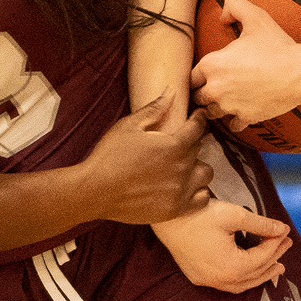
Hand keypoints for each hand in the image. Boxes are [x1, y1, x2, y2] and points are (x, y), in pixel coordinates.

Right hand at [76, 91, 212, 223]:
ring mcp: (181, 191)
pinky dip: (198, 191)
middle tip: (179, 145)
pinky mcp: (176, 209)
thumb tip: (172, 91)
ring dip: (197, 168)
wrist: (95, 191)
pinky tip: (185, 187)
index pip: (198, 128)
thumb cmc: (110, 156)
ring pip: (205, 175)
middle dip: (192, 145)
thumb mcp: (129, 126)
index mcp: (173, 145)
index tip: (197, 117)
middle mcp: (182, 168)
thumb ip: (154, 109)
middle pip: (201, 151)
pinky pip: (202, 199)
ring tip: (183, 167)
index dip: (199, 119)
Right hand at [153, 199, 293, 291]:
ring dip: (261, 275)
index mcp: (232, 266)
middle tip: (286, 245)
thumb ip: (262, 225)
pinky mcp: (199, 277)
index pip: (262, 257)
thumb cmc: (200, 215)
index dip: (276, 243)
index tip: (285, 231)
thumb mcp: (235, 215)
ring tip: (276, 267)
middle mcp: (221, 280)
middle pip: (255, 273)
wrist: (167, 217)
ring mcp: (208, 281)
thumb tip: (282, 229)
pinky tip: (249, 272)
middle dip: (273, 258)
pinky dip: (243, 279)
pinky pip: (227, 285)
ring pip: (242, 284)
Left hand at [191, 0, 300, 129]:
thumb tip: (222, 16)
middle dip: (203, 94)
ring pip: (212, 113)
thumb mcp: (255, 16)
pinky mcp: (246, 118)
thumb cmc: (276, 45)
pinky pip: (233, 125)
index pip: (191, 76)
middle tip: (212, 89)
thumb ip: (234, 6)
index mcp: (211, 65)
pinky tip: (240, 113)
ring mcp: (230, 106)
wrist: (299, 72)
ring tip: (224, 101)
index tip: (204, 75)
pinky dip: (235, 121)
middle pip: (198, 97)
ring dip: (216, 108)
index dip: (197, 75)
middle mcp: (215, 88)